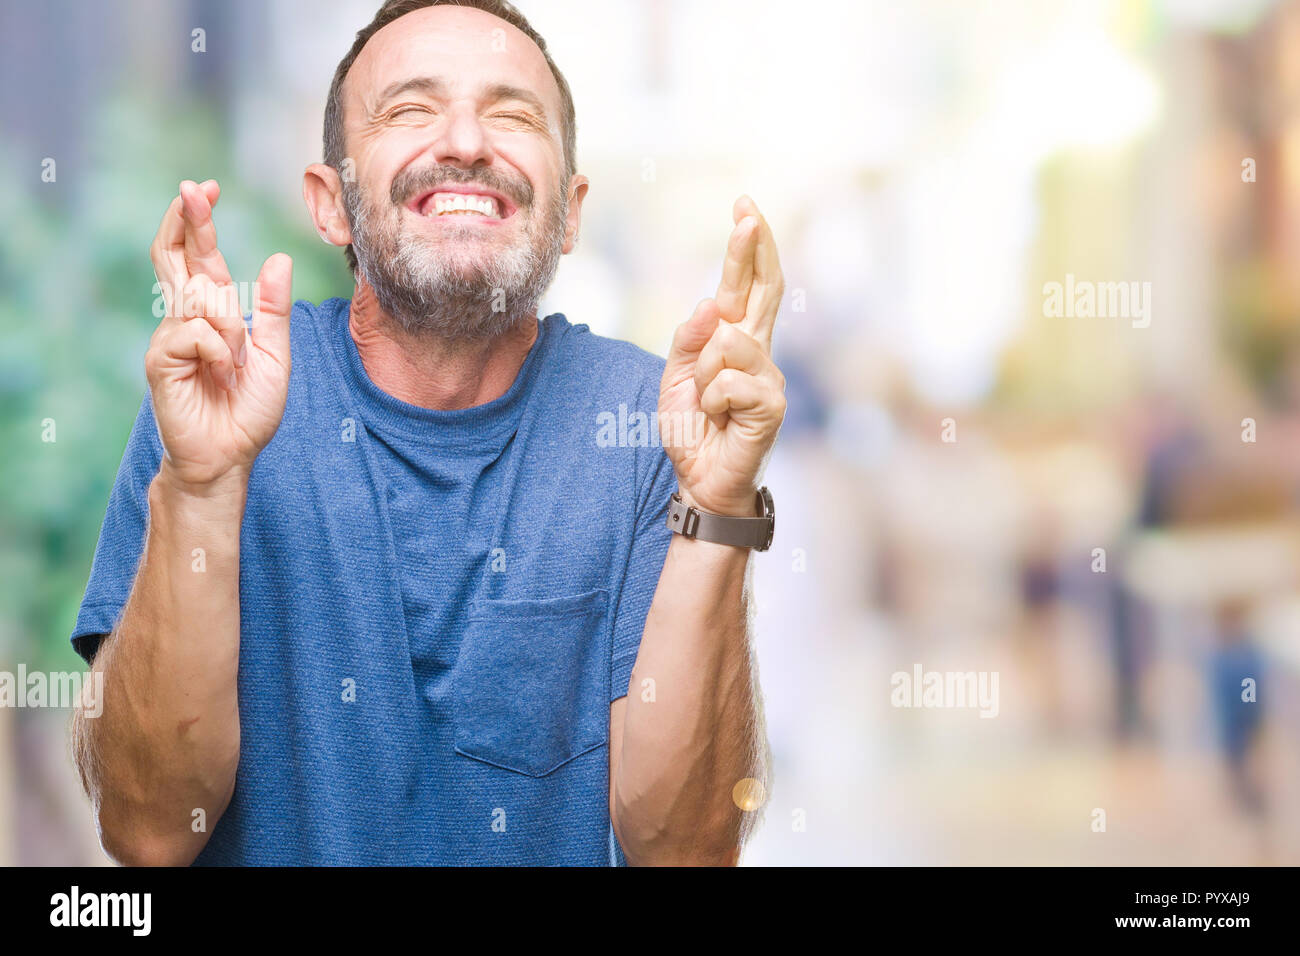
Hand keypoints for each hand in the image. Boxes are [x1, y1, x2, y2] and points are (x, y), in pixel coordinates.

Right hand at [146, 179, 293, 489]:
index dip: (197, 220)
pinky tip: (222, 371)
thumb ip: (274, 309)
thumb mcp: (275, 354)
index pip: (197, 255)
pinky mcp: (161, 360)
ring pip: (201, 299)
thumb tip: (278, 258)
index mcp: (212, 312)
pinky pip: (195, 332)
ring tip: (236, 362)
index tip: (206, 188)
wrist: (231, 454)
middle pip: (175, 254)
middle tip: (194, 189)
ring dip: (230, 324)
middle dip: (186, 219)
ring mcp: (170, 337)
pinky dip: (219, 348)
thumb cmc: (249, 409)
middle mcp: (186, 317)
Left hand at [659, 196, 786, 516]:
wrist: (700, 480)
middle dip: (752, 248)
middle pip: (763, 288)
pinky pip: (729, 381)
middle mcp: (758, 351)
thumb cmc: (693, 429)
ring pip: (726, 344)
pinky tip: (719, 420)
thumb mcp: (675, 379)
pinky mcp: (772, 404)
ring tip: (707, 406)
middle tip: (747, 211)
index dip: (747, 247)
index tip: (744, 206)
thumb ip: (688, 340)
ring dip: (702, 377)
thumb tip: (714, 303)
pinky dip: (712, 401)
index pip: (747, 284)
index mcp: (735, 339)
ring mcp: (769, 376)